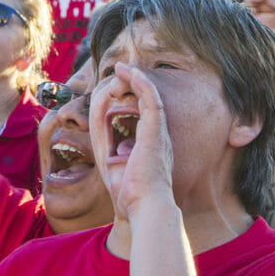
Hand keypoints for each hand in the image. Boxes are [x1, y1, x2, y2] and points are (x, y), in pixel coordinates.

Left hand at [91, 63, 176, 221]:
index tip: (115, 89)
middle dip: (131, 84)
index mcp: (153, 145)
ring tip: (118, 69)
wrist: (145, 206)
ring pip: (148, 94)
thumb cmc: (131, 195)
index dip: (132, 97)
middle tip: (115, 75)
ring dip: (133, 79)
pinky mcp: (155, 129)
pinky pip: (150, 97)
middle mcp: (159, 135)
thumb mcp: (117, 169)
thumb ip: (116, 155)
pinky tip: (128, 71)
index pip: (144, 113)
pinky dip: (140, 81)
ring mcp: (159, 131)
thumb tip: (116, 148)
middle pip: (146, 100)